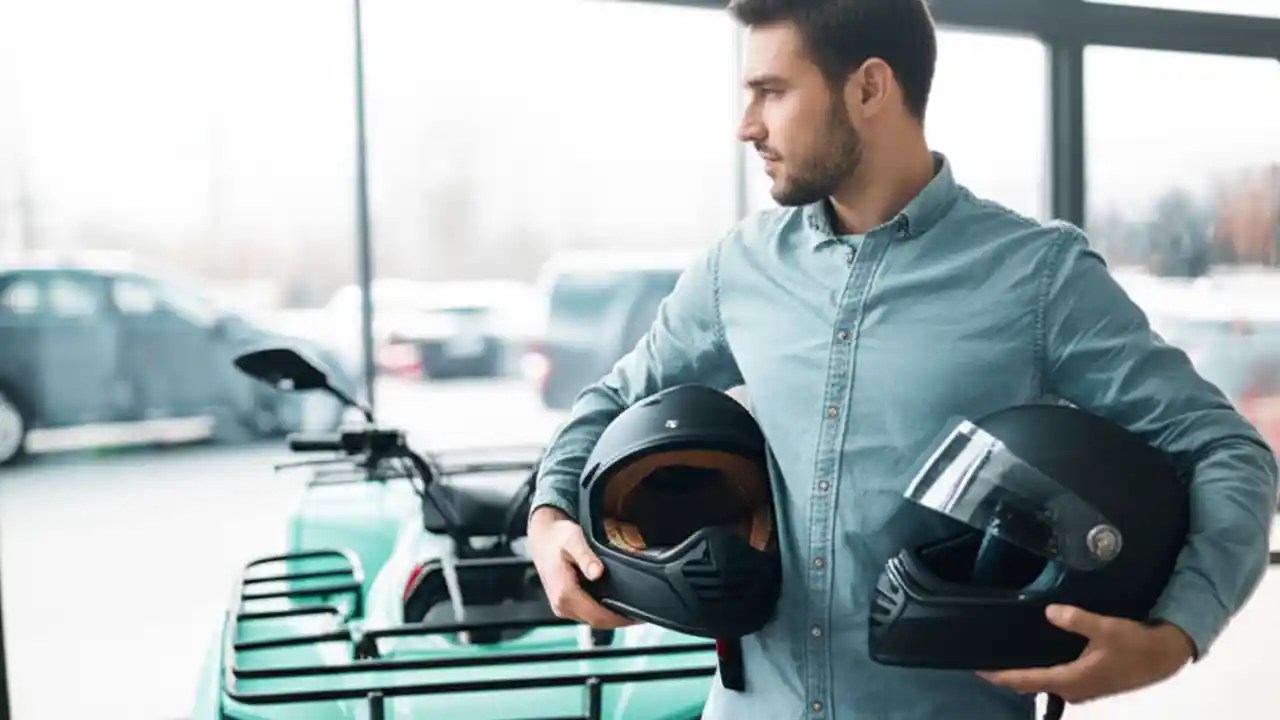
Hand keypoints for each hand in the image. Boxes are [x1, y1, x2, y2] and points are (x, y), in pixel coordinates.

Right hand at [528, 506, 637, 628]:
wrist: (542, 537)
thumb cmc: (557, 537)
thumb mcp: (574, 540)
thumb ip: (586, 557)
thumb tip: (597, 572)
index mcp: (564, 593)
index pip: (597, 616)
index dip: (619, 618)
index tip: (636, 616)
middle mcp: (561, 605)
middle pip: (597, 622)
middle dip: (619, 620)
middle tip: (639, 614)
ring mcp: (562, 606)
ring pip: (592, 620)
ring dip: (611, 617)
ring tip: (630, 609)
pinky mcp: (564, 604)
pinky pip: (586, 614)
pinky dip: (601, 612)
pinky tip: (613, 604)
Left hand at [976, 604, 1194, 704]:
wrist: (1163, 657)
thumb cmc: (1135, 645)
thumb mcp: (1107, 628)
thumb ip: (1078, 620)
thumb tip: (1050, 611)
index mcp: (1072, 680)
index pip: (1027, 681)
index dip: (1001, 676)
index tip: (978, 669)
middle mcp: (1072, 689)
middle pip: (1030, 683)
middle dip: (1006, 673)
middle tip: (983, 655)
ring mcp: (1079, 688)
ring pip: (1042, 681)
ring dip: (1022, 672)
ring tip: (1001, 652)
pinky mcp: (1086, 682)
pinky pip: (1053, 677)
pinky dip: (1038, 669)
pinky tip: (1030, 652)